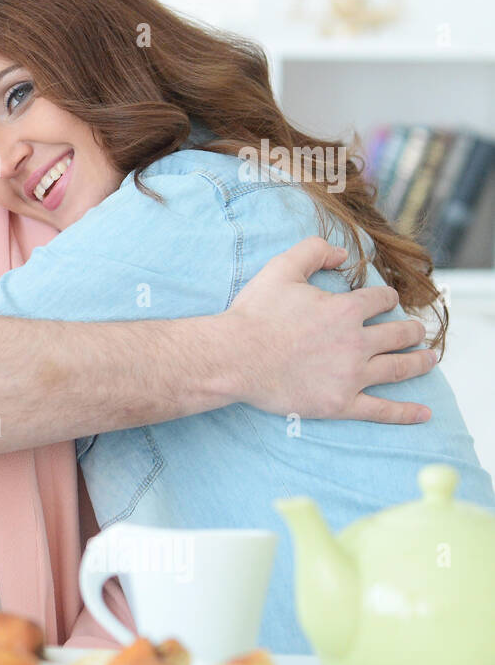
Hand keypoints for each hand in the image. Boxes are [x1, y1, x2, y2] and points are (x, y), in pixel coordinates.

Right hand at [225, 236, 435, 422]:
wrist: (234, 358)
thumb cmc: (254, 315)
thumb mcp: (280, 269)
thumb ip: (313, 250)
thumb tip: (342, 252)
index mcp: (345, 311)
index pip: (381, 300)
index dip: (385, 298)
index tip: (384, 301)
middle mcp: (356, 343)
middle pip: (400, 334)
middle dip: (412, 330)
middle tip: (416, 331)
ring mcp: (351, 376)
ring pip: (399, 368)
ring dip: (419, 362)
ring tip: (430, 359)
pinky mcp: (340, 403)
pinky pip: (381, 410)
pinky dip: (405, 413)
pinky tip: (424, 414)